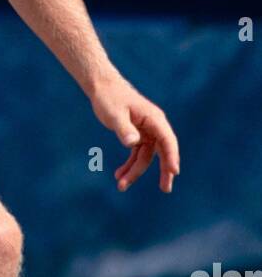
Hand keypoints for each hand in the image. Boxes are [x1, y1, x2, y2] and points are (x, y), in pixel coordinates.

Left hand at [89, 69, 179, 193]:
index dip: (172, 156)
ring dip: (135, 171)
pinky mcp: (137, 135)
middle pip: (163, 151)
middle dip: (164, 171)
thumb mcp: (114, 113)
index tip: (174, 171)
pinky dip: (129, 165)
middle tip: (165, 189)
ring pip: (146, 156)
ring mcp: (146, 132)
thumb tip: (133, 143)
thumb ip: (124, 128)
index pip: (167, 139)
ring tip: (121, 186)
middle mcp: (154, 126)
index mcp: (153, 118)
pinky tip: (119, 175)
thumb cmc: (109, 97)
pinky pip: (137, 154)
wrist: (102, 87)